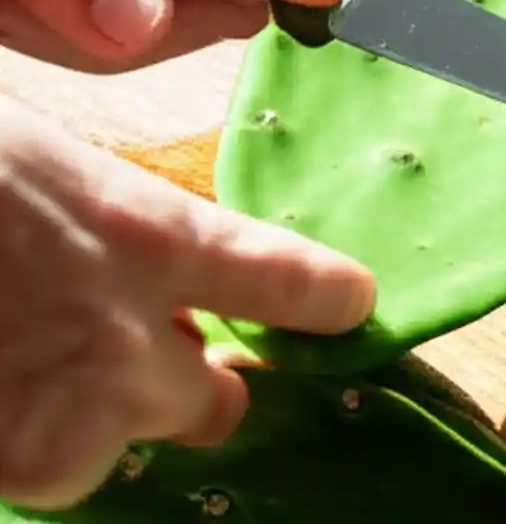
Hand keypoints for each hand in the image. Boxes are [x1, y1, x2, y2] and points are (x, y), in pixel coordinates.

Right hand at [0, 96, 376, 510]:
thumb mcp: (38, 161)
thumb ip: (115, 220)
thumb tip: (149, 256)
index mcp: (146, 234)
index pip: (292, 284)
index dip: (327, 300)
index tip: (347, 304)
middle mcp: (126, 338)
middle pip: (219, 401)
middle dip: (188, 381)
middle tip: (134, 347)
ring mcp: (66, 416)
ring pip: (119, 445)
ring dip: (93, 415)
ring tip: (29, 354)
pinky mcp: (10, 464)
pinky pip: (46, 469)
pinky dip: (23, 436)